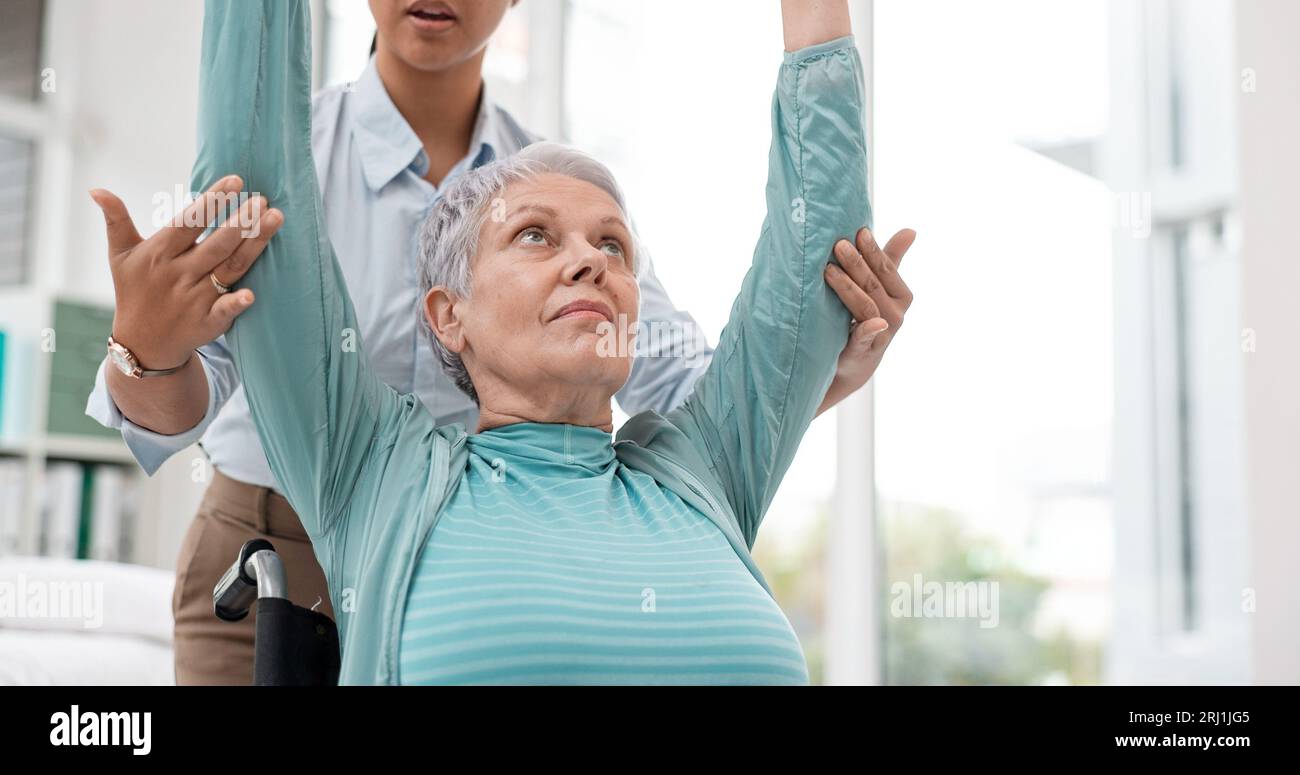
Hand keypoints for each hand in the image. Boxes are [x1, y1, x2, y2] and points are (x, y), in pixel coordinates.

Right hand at [90, 175, 282, 369]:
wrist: (143, 344)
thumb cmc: (135, 290)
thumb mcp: (120, 255)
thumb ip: (116, 220)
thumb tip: (96, 189)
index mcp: (159, 253)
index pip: (189, 222)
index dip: (212, 201)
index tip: (236, 180)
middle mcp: (179, 274)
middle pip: (217, 244)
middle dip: (241, 222)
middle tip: (264, 201)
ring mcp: (195, 299)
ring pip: (231, 267)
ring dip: (255, 245)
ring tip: (276, 219)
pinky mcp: (208, 322)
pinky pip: (225, 311)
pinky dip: (237, 303)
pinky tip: (253, 293)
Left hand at [817, 227, 916, 414]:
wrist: (855, 361)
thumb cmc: (865, 315)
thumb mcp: (879, 287)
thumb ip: (891, 259)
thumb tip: (911, 230)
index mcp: (901, 295)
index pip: (886, 268)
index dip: (873, 250)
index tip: (859, 231)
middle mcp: (896, 314)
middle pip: (873, 284)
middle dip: (856, 264)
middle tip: (838, 244)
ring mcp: (882, 333)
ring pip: (866, 306)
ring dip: (848, 287)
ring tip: (827, 270)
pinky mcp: (865, 350)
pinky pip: (867, 337)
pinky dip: (868, 329)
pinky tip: (870, 322)